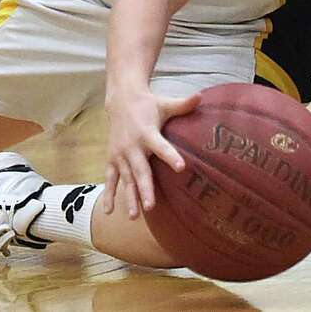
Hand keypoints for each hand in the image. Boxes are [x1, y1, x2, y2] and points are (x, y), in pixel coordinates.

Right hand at [103, 88, 199, 219]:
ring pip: (126, 178)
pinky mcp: (112, 158)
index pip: (161, 146)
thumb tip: (201, 95)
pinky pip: (110, 179)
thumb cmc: (148, 105)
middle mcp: (132, 145)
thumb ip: (183, 104)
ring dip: (129, 197)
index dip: (171, 156)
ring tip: (134, 216)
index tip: (181, 167)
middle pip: (141, 170)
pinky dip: (109, 194)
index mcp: (147, 132)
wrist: (121, 100)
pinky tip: (109, 212)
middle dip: (145, 188)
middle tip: (151, 206)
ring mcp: (120, 154)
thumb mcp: (165, 103)